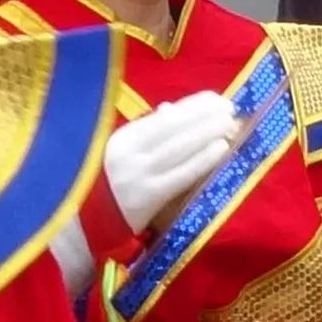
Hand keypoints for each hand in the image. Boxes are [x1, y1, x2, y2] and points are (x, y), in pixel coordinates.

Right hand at [105, 93, 241, 236]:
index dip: (192, 105)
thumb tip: (174, 108)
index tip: (216, 98)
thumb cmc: (114, 182)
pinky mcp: (149, 197)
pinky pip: (182, 174)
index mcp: (122, 138)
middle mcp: (128, 153)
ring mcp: (139, 175)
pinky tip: (221, 148)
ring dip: (208, 132)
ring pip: (179, 148)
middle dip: (205, 115)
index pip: (163, 117)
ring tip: (230, 123)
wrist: (91, 223)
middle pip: (173, 128)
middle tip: (231, 108)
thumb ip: (148, 131)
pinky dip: (204, 158)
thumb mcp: (125, 152)